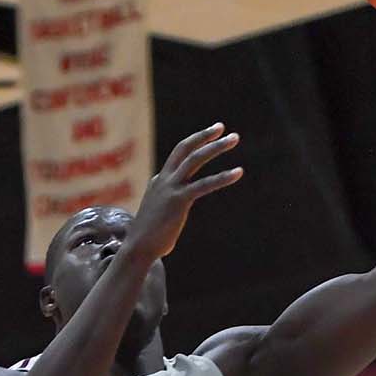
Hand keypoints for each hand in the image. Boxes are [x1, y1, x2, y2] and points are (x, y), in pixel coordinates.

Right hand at [122, 124, 242, 261]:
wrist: (137, 249)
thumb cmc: (149, 240)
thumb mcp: (157, 216)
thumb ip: (166, 208)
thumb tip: (171, 215)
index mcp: (158, 182)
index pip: (177, 156)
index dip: (194, 144)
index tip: (209, 137)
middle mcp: (163, 180)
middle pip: (184, 149)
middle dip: (203, 136)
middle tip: (221, 127)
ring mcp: (170, 188)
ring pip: (195, 159)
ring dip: (216, 147)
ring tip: (234, 138)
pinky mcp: (178, 201)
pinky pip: (204, 184)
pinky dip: (222, 177)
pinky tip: (238, 172)